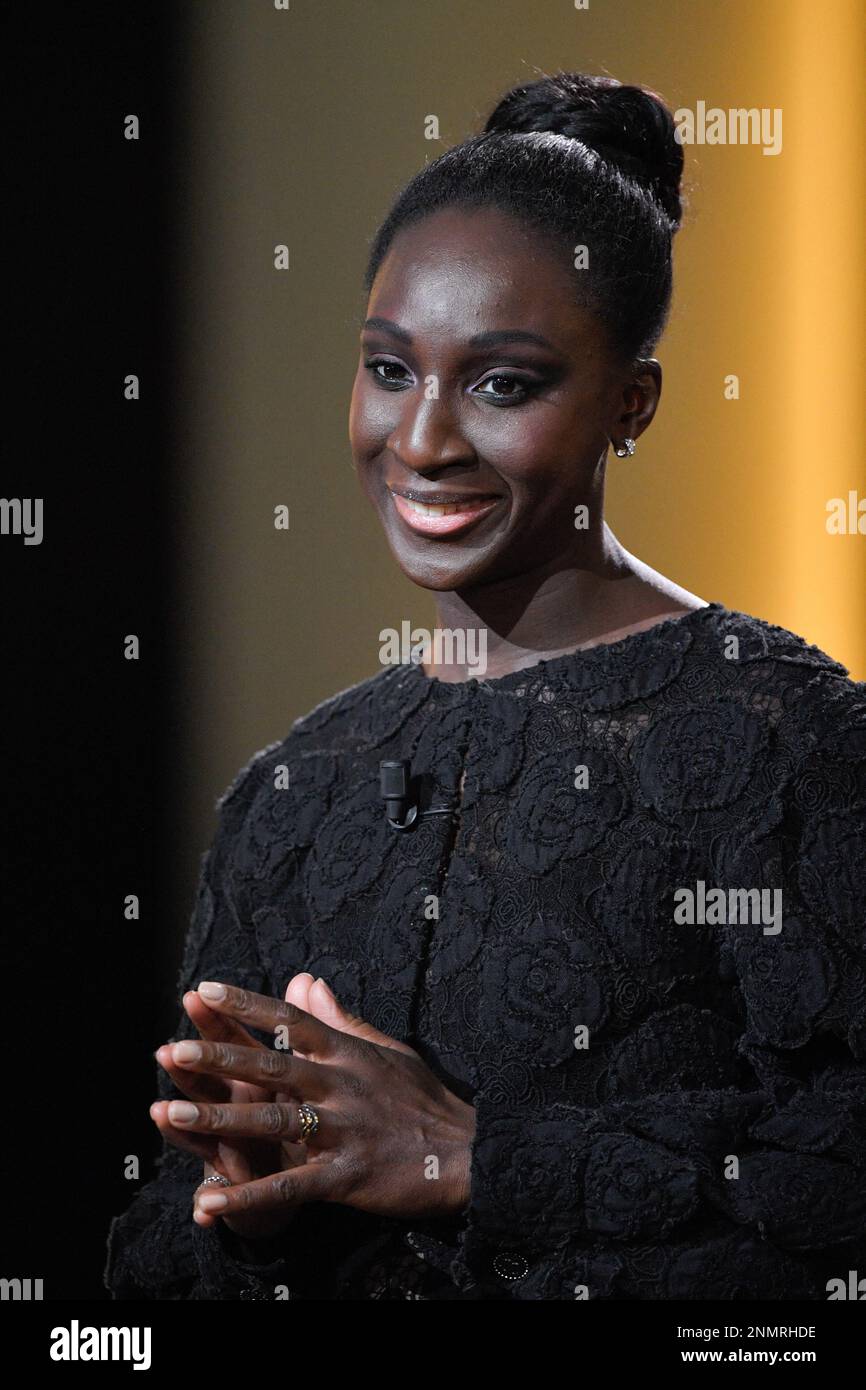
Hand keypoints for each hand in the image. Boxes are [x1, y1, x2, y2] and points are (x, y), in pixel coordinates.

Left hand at [161, 977, 475, 1239]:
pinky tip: (207, 1201)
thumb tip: (303, 981)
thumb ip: (339, 1018)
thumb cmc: (424, 1099)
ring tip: (171, 1115)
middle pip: (272, 1068)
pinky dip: (247, 1196)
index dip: (246, 1006)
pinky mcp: (346, 1176)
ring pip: (273, 1122)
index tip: (204, 990)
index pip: (290, 1021)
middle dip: (220, 1059)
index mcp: (347, 1053)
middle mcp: (341, 1086)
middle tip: (173, 1050)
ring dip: (220, 1119)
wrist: (468, 1153)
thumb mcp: (385, 1049)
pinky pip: (289, 1186)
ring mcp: (343, 1131)